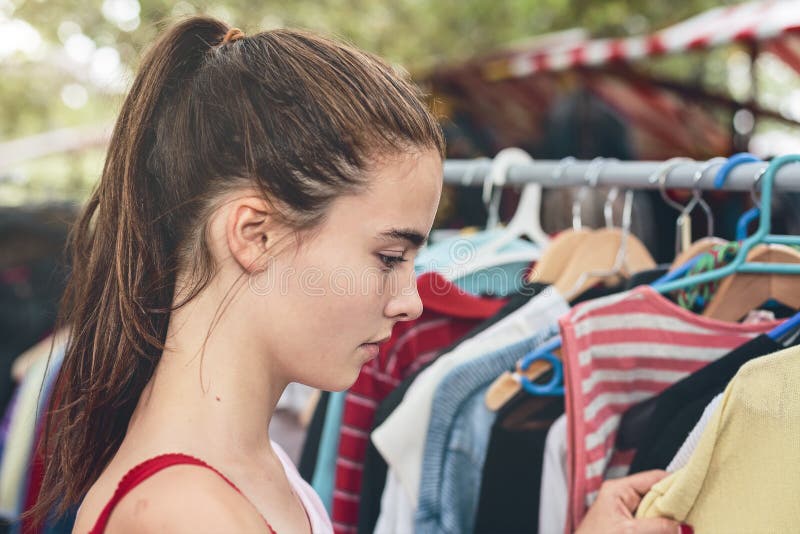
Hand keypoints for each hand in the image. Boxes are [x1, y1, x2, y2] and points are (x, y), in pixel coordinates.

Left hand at [574, 470, 692, 533]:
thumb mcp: (629, 532)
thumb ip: (657, 527)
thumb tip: (685, 527)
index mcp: (618, 488)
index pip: (654, 478)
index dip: (676, 483)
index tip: (698, 489)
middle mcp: (622, 495)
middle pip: (657, 493)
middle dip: (676, 503)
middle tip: (698, 509)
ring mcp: (625, 511)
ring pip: (656, 509)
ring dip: (670, 517)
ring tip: (690, 521)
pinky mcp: (627, 525)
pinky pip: (650, 521)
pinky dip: (662, 526)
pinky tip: (675, 530)